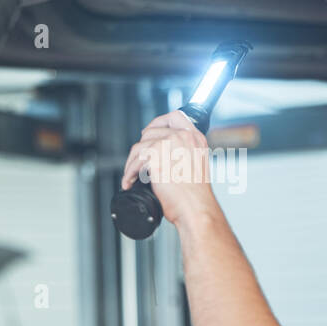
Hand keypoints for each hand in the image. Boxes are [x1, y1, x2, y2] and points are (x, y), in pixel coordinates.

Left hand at [120, 110, 220, 228]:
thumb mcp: (196, 166)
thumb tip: (163, 153)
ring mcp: (169, 144)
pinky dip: (129, 174)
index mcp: (195, 138)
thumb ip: (183, 153)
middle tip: (137, 160)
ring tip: (132, 175)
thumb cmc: (197, 196)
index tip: (149, 132)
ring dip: (132, 163)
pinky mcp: (155, 156)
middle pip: (151, 132)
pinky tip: (130, 182)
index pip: (175, 117)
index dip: (158, 123)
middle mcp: (183, 137)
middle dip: (141, 147)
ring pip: (139, 147)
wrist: (196, 208)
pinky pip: (135, 162)